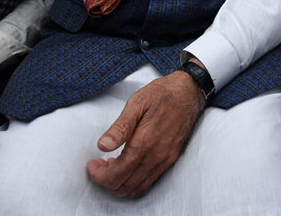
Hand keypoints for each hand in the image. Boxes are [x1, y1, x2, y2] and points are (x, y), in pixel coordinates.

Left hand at [87, 70, 204, 196]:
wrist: (188, 92)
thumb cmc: (162, 94)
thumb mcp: (137, 103)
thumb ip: (120, 127)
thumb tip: (103, 146)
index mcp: (144, 143)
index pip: (116, 174)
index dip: (99, 175)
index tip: (92, 165)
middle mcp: (156, 156)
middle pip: (125, 186)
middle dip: (106, 181)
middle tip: (98, 166)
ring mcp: (165, 160)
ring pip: (137, 188)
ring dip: (120, 183)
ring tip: (110, 167)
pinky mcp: (170, 159)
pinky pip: (149, 182)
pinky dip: (133, 182)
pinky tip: (127, 166)